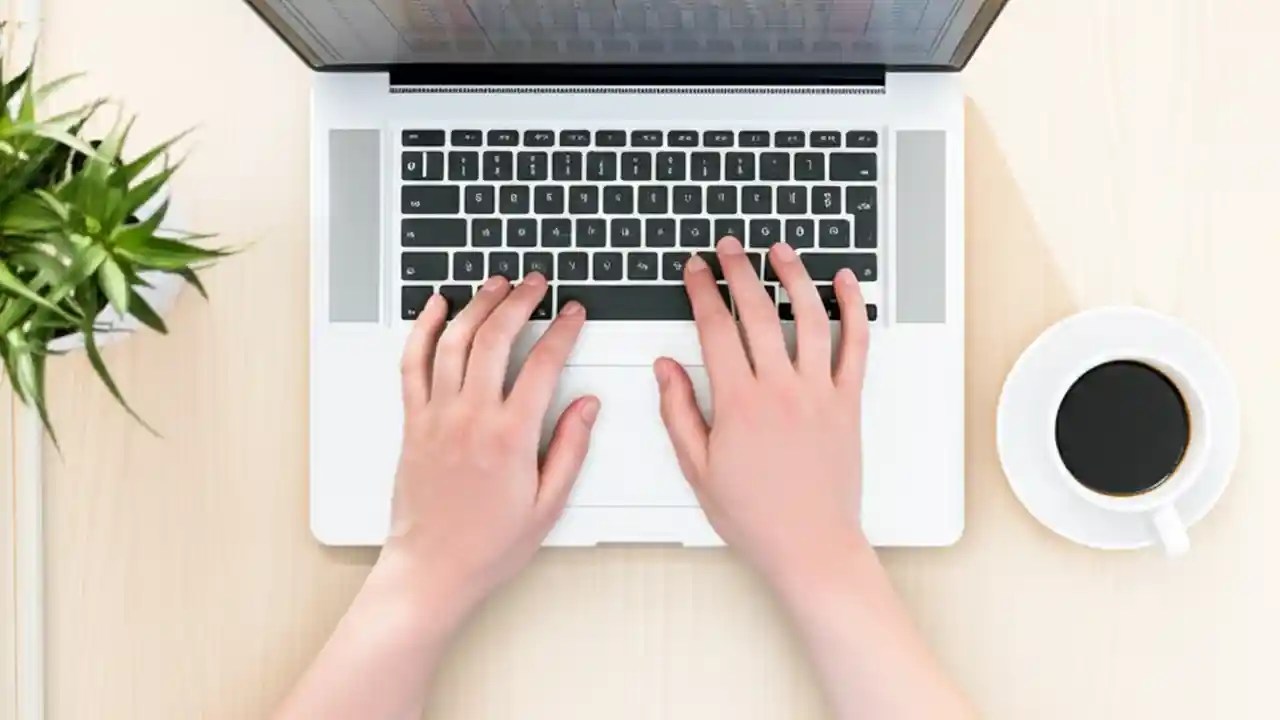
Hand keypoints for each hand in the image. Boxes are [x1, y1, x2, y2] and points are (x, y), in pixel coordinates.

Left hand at [383, 273, 598, 613]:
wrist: (432, 569)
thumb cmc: (489, 545)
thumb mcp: (549, 504)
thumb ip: (570, 448)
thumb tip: (587, 406)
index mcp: (511, 437)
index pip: (543, 364)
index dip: (562, 330)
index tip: (573, 313)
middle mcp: (471, 418)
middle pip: (496, 338)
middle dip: (520, 301)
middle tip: (536, 284)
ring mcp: (436, 416)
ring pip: (455, 341)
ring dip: (478, 304)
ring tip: (497, 284)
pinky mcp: (413, 422)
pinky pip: (412, 363)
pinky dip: (424, 329)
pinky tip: (436, 307)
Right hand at [655, 237, 869, 585]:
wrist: (810, 545)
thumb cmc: (754, 515)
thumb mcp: (698, 468)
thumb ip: (679, 412)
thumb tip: (666, 367)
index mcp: (738, 403)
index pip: (716, 328)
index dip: (702, 291)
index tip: (694, 270)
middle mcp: (780, 389)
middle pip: (758, 312)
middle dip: (738, 271)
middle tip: (728, 247)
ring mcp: (818, 392)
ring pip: (808, 317)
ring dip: (793, 276)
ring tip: (779, 250)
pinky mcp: (847, 402)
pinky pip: (855, 346)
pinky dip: (854, 310)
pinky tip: (847, 284)